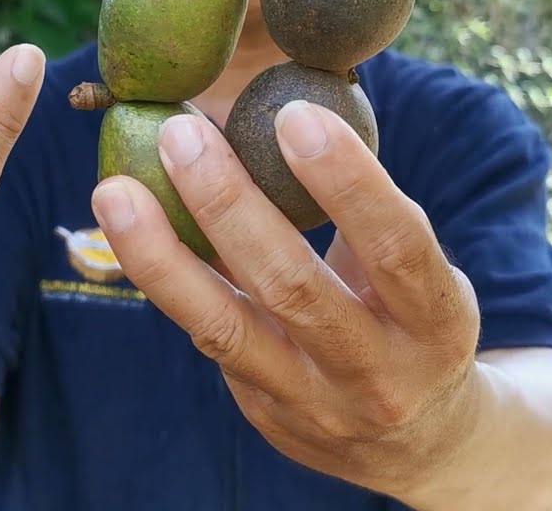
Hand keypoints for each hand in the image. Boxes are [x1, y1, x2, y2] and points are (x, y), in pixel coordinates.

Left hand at [89, 99, 483, 501]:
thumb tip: (287, 109)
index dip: (348, 181)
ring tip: (115, 191)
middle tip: (180, 134)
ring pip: (227, 327)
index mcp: (437, 322)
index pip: (395, 247)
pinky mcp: (264, 413)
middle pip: (294, 287)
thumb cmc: (413, 321)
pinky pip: (208, 338)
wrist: (418, 441)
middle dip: (230, 205)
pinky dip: (167, 280)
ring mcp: (314, 403)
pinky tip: (130, 229)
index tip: (294, 114)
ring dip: (164, 255)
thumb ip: (367, 215)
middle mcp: (378, 373)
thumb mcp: (422, 275)